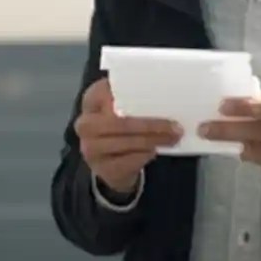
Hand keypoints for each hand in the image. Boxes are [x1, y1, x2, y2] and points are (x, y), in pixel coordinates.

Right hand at [75, 76, 183, 193]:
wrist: (109, 160)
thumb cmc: (119, 126)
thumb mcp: (122, 108)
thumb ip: (134, 99)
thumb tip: (164, 97)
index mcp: (90, 100)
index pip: (108, 92)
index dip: (130, 94)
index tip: (156, 96)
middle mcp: (85, 124)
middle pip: (120, 122)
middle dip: (150, 125)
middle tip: (175, 126)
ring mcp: (91, 148)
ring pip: (127, 142)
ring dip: (153, 140)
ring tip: (172, 138)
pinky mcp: (102, 168)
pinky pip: (129, 161)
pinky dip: (145, 155)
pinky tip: (155, 150)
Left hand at [199, 95, 260, 188]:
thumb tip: (230, 107)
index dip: (242, 107)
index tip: (222, 106)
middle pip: (254, 131)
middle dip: (225, 130)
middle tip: (204, 128)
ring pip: (252, 151)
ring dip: (236, 144)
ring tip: (218, 136)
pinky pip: (260, 165)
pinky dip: (253, 157)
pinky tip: (254, 152)